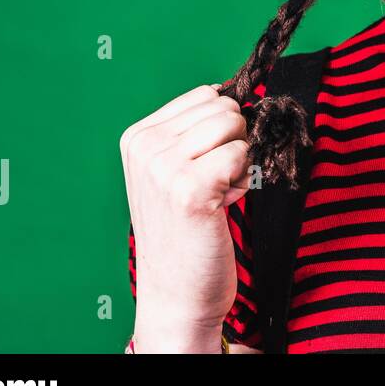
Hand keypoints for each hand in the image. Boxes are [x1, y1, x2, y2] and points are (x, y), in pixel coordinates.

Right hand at [120, 83, 251, 350]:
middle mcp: (145, 146)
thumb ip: (198, 131)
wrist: (177, 291)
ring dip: (242, 161)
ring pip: (236, 127)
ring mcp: (163, 167)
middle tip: (217, 184)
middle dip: (235, 142)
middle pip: (224, 107)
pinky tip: (225, 205)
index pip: (206, 94)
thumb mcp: (177, 170)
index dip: (223, 129)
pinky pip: (242, 155)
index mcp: (138, 136)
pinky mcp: (188, 189)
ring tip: (220, 194)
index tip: (207, 166)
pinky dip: (246, 179)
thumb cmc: (188, 229)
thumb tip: (239, 94)